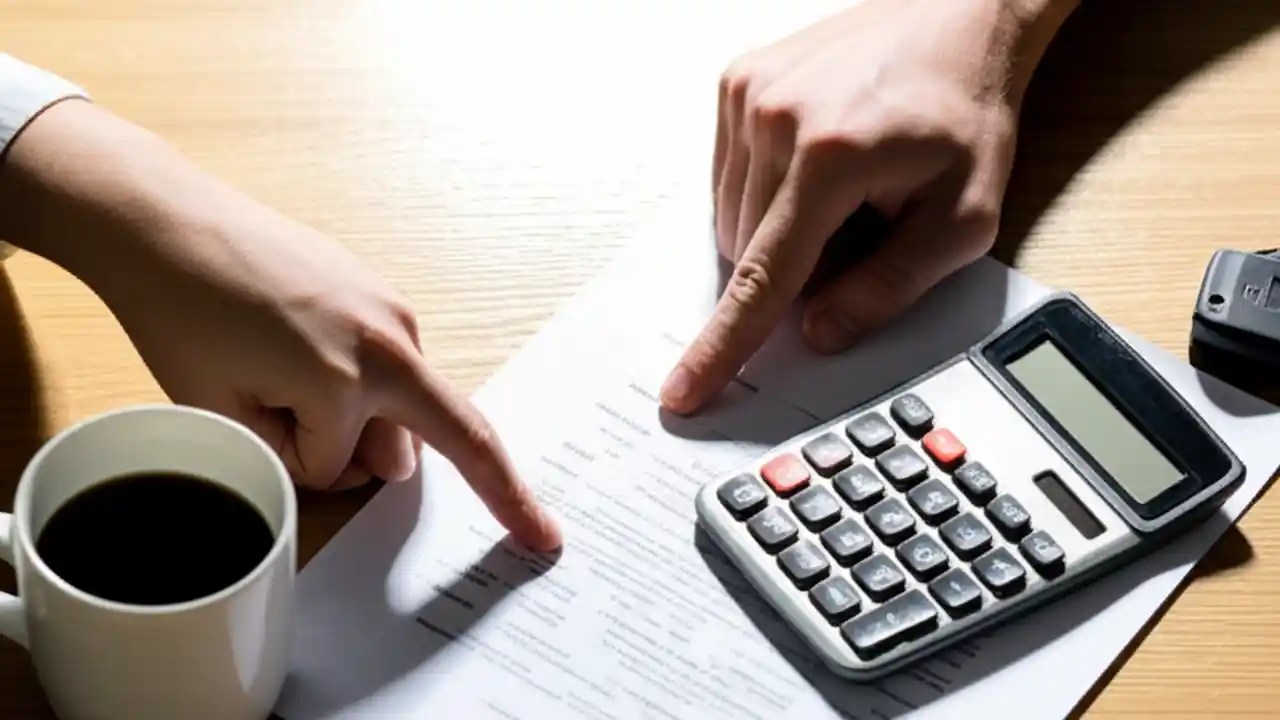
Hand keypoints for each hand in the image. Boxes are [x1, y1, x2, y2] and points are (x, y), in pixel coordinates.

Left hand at [0, 100, 561, 551]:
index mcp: (345, 384)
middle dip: (448, 472)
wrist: (170, 223)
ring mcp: (395, 312)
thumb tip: (375, 463)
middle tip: (406, 462)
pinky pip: (400, 364)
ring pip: (415, 402)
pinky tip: (312, 358)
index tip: (250, 426)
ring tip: (294, 381)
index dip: (290, 461)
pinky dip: (372, 384)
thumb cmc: (182, 315)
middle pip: (461, 434)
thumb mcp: (224, 415)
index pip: (335, 466)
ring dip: (378, 419)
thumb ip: (301, 459)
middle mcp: (390, 345)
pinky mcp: (386, 293)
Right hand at [661, 0, 1077, 413]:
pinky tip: (812, 162)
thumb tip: (819, 334)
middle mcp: (773, 120)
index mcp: (830, 159)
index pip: (763, 280)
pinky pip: (725, 177)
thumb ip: (890, 286)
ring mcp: (747, 96)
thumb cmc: (965, 112)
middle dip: (795, 267)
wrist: (957, 17)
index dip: (723, 346)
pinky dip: (763, 192)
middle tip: (858, 228)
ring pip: (731, 219)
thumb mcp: (964, 218)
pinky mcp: (736, 83)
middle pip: (749, 253)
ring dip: (776, 229)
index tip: (684, 390)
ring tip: (841, 185)